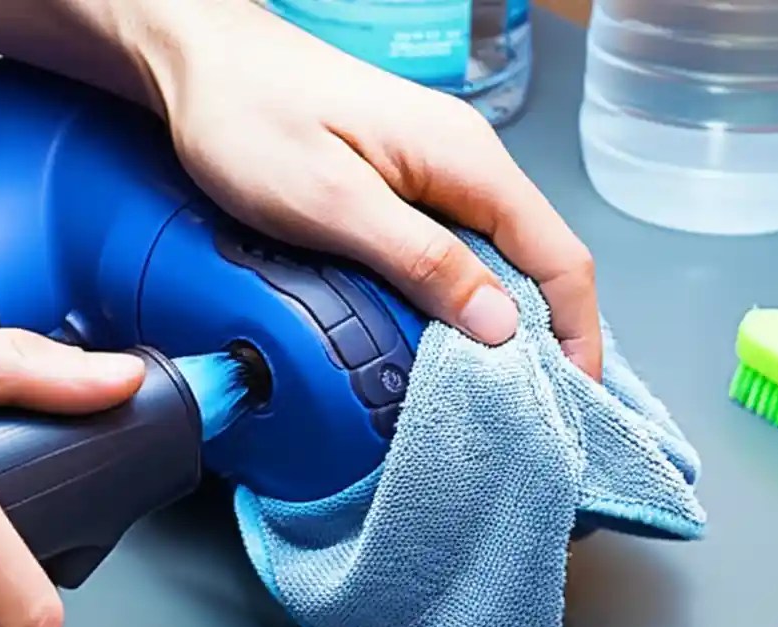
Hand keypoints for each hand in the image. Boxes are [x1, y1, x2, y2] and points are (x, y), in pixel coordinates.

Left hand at [142, 1, 601, 378]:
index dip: (576, 332)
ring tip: (488, 390)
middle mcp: (466, 162)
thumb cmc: (251, 118)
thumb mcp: (332, 202)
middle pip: (537, 260)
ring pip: (496, 257)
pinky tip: (441, 337)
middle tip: (526, 412)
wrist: (201, 63)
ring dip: (500, 324)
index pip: (559, 254)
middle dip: (544, 338)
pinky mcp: (402, 182)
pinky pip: (455, 248)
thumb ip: (420, 259)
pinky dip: (460, 298)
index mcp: (466, 161)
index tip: (572, 398)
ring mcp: (435, 170)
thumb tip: (501, 324)